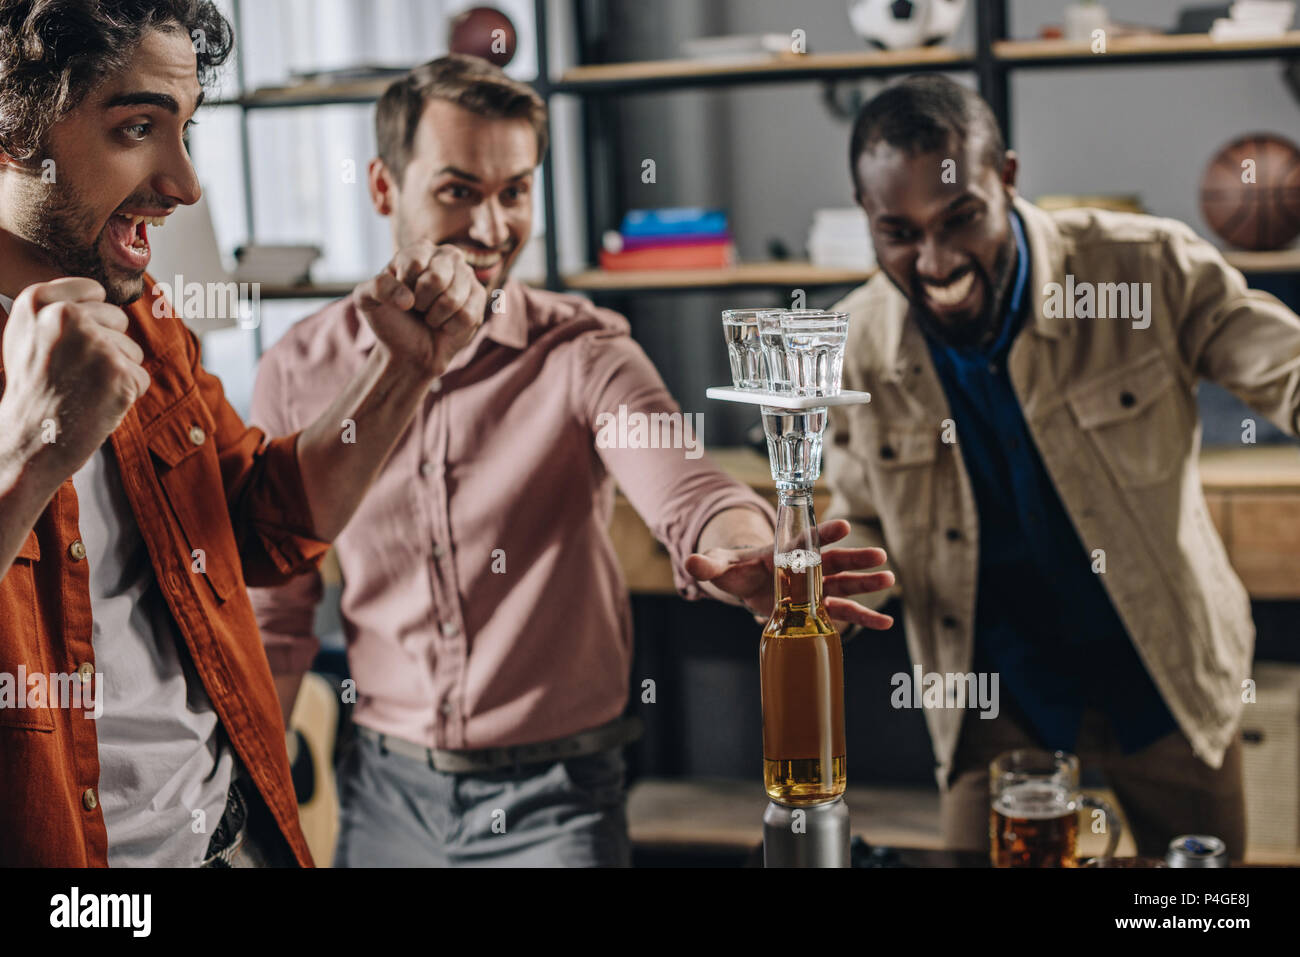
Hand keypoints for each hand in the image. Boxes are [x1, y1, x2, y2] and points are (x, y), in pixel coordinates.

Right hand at [0, 278, 148, 482]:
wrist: (31, 439)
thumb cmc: (33, 388)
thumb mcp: (25, 335)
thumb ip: (56, 306)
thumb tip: (99, 291)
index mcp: (38, 302)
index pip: (94, 290)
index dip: (91, 320)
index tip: (69, 344)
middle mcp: (65, 316)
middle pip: (118, 319)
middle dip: (106, 347)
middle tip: (74, 373)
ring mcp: (94, 344)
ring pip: (132, 350)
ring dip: (117, 372)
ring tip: (84, 389)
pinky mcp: (118, 373)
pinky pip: (141, 377)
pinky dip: (127, 394)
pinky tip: (97, 404)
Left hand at [353, 240, 485, 379]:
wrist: (409, 352)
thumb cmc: (390, 321)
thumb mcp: (366, 301)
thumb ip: (377, 287)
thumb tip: (408, 299)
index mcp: (419, 250)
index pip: (416, 262)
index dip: (404, 286)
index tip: (400, 295)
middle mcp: (446, 256)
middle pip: (437, 278)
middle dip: (422, 303)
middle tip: (417, 308)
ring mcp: (466, 276)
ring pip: (452, 299)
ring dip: (435, 317)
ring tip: (431, 317)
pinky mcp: (479, 298)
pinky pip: (467, 315)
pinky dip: (450, 327)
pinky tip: (445, 325)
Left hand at [684, 519, 895, 630]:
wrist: (748, 584)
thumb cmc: (738, 571)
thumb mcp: (721, 569)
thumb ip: (709, 565)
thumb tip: (689, 562)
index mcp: (786, 552)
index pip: (808, 540)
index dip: (826, 533)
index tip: (845, 526)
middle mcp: (808, 567)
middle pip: (835, 562)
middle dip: (856, 559)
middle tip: (880, 556)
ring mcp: (817, 587)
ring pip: (845, 585)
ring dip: (867, 585)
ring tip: (890, 581)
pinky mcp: (820, 607)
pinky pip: (846, 612)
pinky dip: (865, 617)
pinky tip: (886, 622)